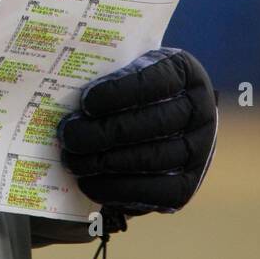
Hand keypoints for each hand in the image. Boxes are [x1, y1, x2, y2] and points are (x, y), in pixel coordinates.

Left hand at [56, 47, 217, 215]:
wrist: (157, 122)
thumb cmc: (130, 88)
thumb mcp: (125, 66)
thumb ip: (103, 67)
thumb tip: (59, 79)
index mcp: (184, 73)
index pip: (154, 80)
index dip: (119, 92)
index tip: (85, 102)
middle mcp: (200, 112)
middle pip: (152, 124)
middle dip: (104, 132)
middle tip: (67, 135)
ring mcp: (197, 153)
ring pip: (151, 160)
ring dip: (106, 163)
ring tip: (71, 160)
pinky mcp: (185, 187)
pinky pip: (153, 192)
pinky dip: (117, 189)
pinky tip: (88, 182)